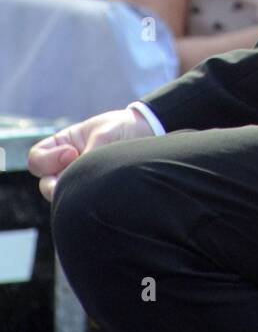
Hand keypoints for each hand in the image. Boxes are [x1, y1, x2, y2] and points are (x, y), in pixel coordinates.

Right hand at [27, 108, 153, 202]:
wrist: (147, 133)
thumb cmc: (122, 127)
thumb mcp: (104, 135)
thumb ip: (89, 154)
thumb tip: (79, 178)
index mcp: (61, 145)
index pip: (36, 159)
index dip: (49, 160)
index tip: (73, 152)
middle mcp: (64, 166)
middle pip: (45, 184)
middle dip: (58, 182)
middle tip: (80, 175)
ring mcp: (76, 180)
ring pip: (61, 197)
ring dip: (73, 192)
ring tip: (96, 184)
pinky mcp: (90, 193)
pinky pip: (78, 204)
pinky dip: (86, 201)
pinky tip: (102, 194)